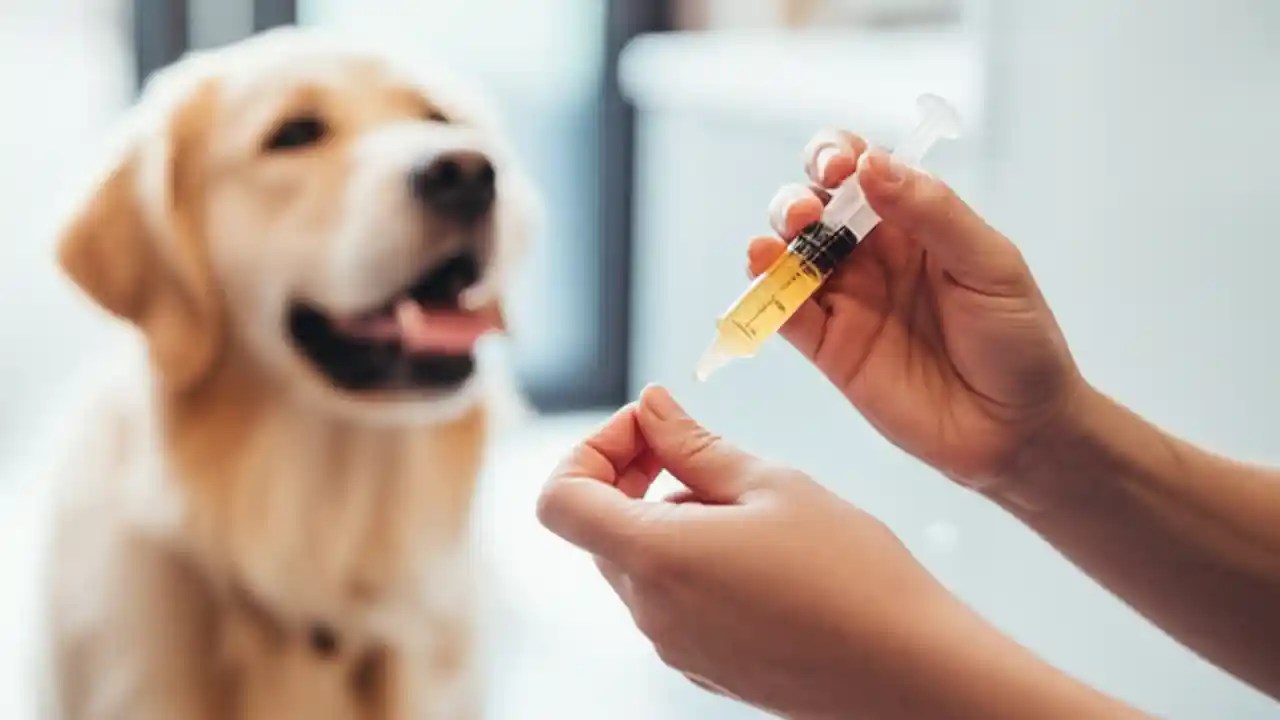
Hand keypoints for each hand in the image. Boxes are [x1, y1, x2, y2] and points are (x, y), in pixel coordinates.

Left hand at [538, 386, 1136, 718]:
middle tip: (695, 447)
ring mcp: (675, 647)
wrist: (910, 672)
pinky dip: (689, 559)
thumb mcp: (771, 483)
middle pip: (598, 527)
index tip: (649, 430)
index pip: (559, 499)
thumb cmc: (851, 573)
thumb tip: (649, 406)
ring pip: (638, 561)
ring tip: (746, 502)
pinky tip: (758, 549)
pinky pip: (670, 599)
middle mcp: (650, 612)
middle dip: (633, 473)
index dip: (591, 450)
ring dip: (667, 516)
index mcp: (655, 558)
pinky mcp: (704, 666)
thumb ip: (692, 443)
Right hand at [755, 134, 1084, 506]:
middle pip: (813, 205)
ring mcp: (847, 299)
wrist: (1017, 430)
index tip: (839, 166)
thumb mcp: (990, 264)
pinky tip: (760, 272)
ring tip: (779, 241)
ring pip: (791, 253)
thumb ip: (931, 212)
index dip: (838, 155)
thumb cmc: (1018, 340)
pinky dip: (764, 291)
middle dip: (797, 197)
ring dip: (775, 236)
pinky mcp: (829, 347)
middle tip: (805, 212)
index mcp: (914, 220)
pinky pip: (785, 311)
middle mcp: (873, 253)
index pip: (861, 168)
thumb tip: (870, 164)